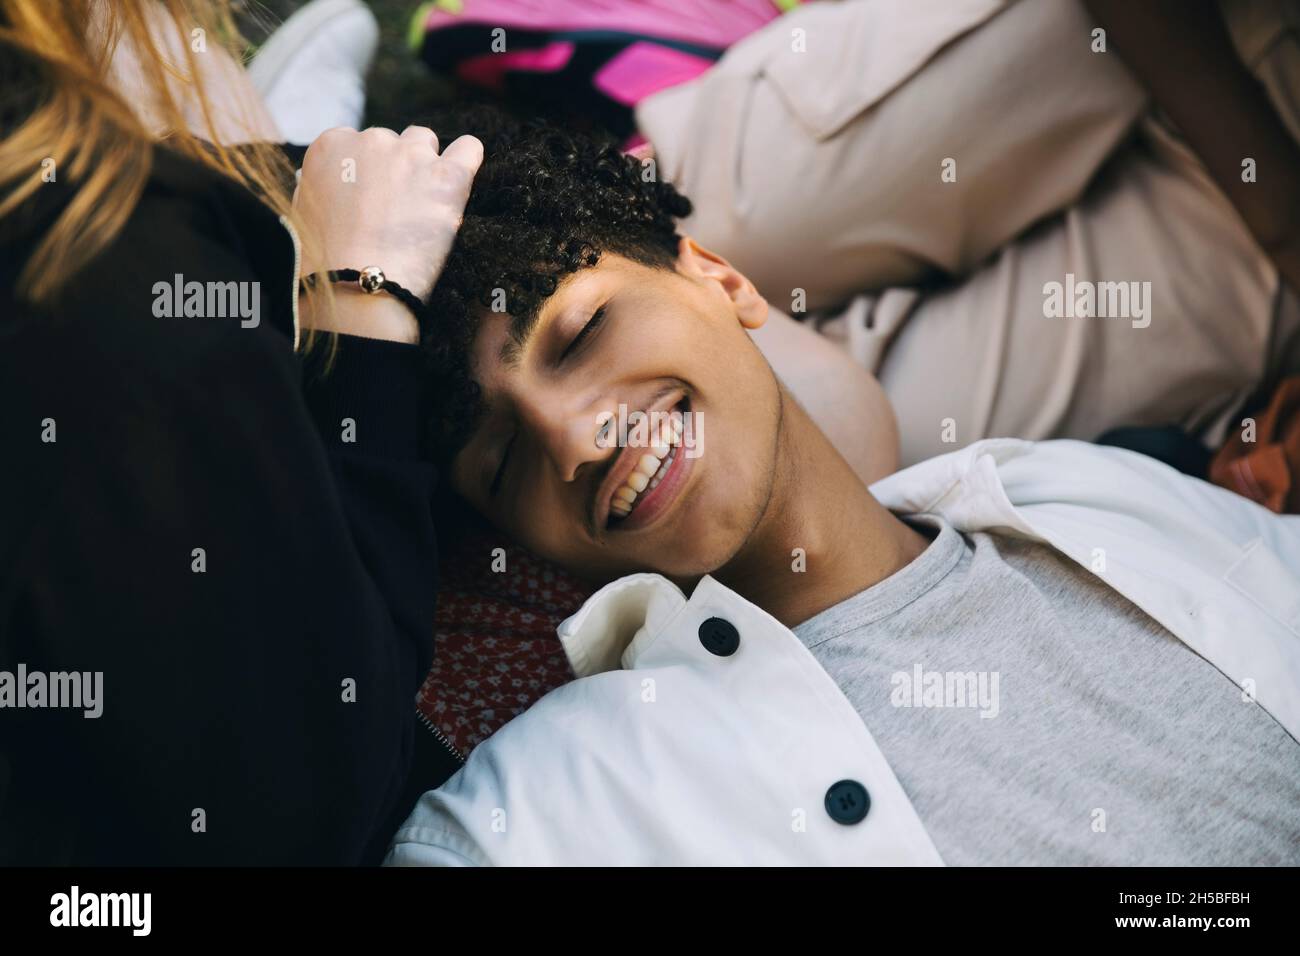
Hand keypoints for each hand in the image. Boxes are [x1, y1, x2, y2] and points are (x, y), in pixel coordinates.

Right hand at [293, 126, 482, 340]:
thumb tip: (326, 180)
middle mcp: (372, 140)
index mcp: (333, 145)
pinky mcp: (448, 176)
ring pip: (425, 142)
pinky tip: (458, 184)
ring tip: (424, 204)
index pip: (356, 142)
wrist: (357, 283)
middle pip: (393, 142)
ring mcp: (412, 155)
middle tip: (396, 210)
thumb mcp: (305, 211)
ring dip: (425, 165)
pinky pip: (469, 149)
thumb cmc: (325, 258)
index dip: (365, 173)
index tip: (368, 199)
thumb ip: (318, 185)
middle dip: (395, 169)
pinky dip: (467, 160)